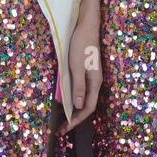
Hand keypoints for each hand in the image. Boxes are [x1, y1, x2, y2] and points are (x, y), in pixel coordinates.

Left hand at [60, 16, 102, 134]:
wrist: (86, 26)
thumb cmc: (81, 45)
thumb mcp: (77, 66)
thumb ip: (78, 86)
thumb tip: (77, 106)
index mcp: (95, 83)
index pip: (88, 108)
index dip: (76, 120)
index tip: (64, 129)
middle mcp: (95, 83)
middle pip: (87, 106)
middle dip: (75, 119)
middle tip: (60, 129)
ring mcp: (92, 78)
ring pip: (84, 100)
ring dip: (74, 111)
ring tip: (62, 120)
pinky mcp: (87, 73)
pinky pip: (82, 92)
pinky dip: (74, 100)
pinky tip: (66, 102)